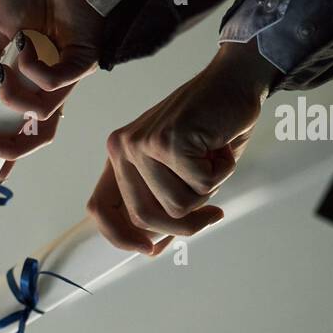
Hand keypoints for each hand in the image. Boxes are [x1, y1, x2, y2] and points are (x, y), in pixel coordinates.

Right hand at [0, 0, 103, 180]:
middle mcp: (58, 82)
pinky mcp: (85, 58)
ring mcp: (73, 73)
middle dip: (17, 148)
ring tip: (3, 73)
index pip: (28, 125)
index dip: (12, 150)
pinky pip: (57, 83)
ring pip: (46, 111)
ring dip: (16, 99)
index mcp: (36, 79)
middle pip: (45, 132)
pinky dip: (34, 72)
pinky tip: (25, 47)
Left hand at [90, 41, 277, 253]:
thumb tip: (153, 248)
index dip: (119, 237)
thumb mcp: (179, 171)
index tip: (150, 251)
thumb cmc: (210, 129)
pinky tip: (221, 146)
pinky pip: (201, 186)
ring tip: (213, 159)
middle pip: (145, 218)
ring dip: (208, 192)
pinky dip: (222, 173)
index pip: (99, 208)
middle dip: (185, 225)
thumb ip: (162, 202)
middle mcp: (122, 148)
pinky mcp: (168, 142)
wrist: (234, 81)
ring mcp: (143, 144)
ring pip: (177, 206)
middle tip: (214, 214)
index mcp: (118, 155)